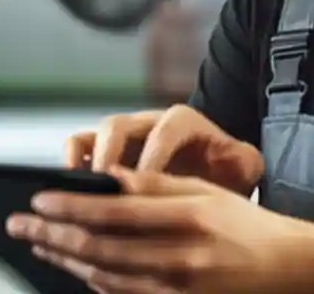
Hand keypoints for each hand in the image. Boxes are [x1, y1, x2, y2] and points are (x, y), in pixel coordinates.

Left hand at [6, 167, 313, 293]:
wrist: (290, 271)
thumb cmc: (245, 226)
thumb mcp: (204, 192)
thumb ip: (155, 184)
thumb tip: (106, 178)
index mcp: (188, 216)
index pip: (114, 209)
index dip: (70, 204)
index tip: (37, 197)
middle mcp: (182, 256)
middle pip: (101, 247)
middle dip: (53, 233)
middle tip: (19, 224)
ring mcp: (179, 288)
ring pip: (104, 276)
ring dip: (65, 259)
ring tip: (37, 242)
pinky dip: (92, 282)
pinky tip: (73, 267)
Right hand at [65, 105, 262, 195]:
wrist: (211, 170)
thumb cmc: (223, 171)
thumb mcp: (242, 166)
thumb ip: (242, 160)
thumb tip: (236, 158)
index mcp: (182, 121)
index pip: (162, 133)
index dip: (150, 159)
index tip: (144, 187)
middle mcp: (147, 122)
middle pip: (118, 126)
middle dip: (108, 157)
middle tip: (103, 191)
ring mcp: (123, 135)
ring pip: (94, 134)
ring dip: (84, 161)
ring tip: (79, 191)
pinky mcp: (104, 149)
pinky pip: (79, 146)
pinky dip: (71, 164)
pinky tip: (72, 192)